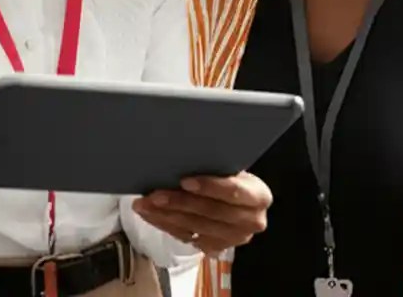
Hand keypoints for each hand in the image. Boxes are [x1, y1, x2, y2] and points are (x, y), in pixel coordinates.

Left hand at [131, 172, 271, 255]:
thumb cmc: (228, 175)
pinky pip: (186, 237)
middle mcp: (251, 221)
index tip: (184, 181)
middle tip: (154, 195)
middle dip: (180, 203)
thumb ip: (215, 166)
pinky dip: (166, 225)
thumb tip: (180, 154)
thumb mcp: (230, 167)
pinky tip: (150, 214)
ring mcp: (233, 238)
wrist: (237, 198)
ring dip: (166, 216)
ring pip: (196, 227)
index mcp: (259, 196)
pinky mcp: (216, 247)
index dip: (209, 187)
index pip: (234, 191)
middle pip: (211, 212)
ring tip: (144, 204)